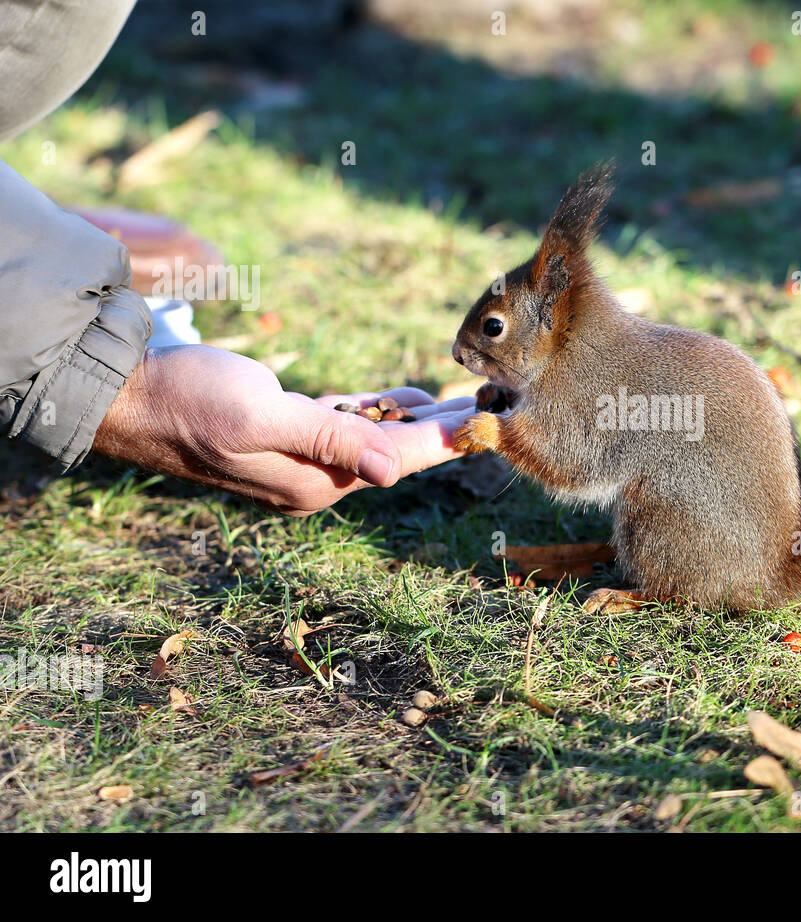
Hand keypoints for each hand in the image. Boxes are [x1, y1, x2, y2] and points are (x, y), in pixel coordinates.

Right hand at [93, 346, 475, 514]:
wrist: (129, 395)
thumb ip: (331, 441)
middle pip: (395, 453)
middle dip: (442, 432)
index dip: (447, 440)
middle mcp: (313, 479)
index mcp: (314, 482)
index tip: (489, 423)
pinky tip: (403, 402)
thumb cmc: (190, 400)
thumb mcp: (263, 417)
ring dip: (415, 421)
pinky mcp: (284, 435)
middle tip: (490, 409)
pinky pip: (346, 427)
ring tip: (460, 404)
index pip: (398, 460)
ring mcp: (299, 460)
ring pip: (374, 439)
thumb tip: (392, 471)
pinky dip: (377, 413)